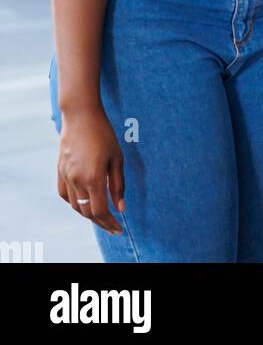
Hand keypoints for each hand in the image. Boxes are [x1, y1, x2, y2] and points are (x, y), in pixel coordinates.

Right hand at [56, 106, 124, 235]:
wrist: (80, 116)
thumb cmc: (103, 133)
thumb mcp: (117, 158)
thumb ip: (118, 184)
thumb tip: (120, 207)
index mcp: (93, 178)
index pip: (100, 211)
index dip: (110, 223)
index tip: (119, 229)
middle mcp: (77, 181)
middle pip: (87, 212)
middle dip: (101, 222)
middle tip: (113, 226)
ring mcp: (66, 177)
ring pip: (76, 206)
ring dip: (88, 214)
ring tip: (101, 215)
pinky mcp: (60, 171)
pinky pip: (65, 195)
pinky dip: (75, 203)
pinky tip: (84, 201)